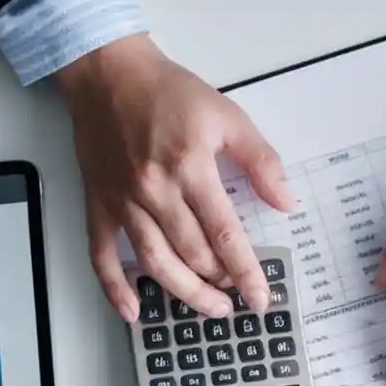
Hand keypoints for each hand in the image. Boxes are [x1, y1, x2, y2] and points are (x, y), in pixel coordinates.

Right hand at [57, 35, 293, 321]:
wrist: (109, 73)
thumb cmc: (168, 93)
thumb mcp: (227, 116)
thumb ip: (260, 161)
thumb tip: (286, 202)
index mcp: (189, 168)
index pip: (224, 233)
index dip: (246, 270)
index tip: (261, 297)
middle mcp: (154, 190)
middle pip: (192, 255)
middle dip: (219, 283)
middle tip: (237, 298)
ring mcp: (123, 201)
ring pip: (154, 263)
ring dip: (184, 293)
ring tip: (209, 308)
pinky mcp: (99, 204)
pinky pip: (102, 255)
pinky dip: (115, 288)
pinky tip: (133, 312)